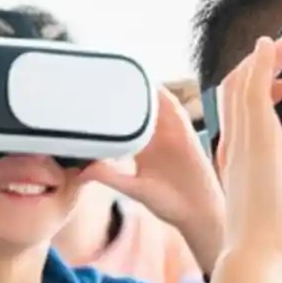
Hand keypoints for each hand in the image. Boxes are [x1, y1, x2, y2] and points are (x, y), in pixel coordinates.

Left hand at [82, 88, 225, 249]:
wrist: (199, 212)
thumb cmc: (169, 203)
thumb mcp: (133, 188)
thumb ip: (110, 177)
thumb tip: (82, 170)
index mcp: (142, 149)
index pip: (122, 122)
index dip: (110, 108)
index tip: (91, 95)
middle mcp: (156, 137)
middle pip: (139, 107)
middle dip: (125, 91)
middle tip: (103, 74)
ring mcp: (171, 133)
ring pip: (154, 104)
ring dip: (142, 88)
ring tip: (123, 70)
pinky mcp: (185, 133)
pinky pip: (173, 109)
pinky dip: (162, 96)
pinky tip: (151, 84)